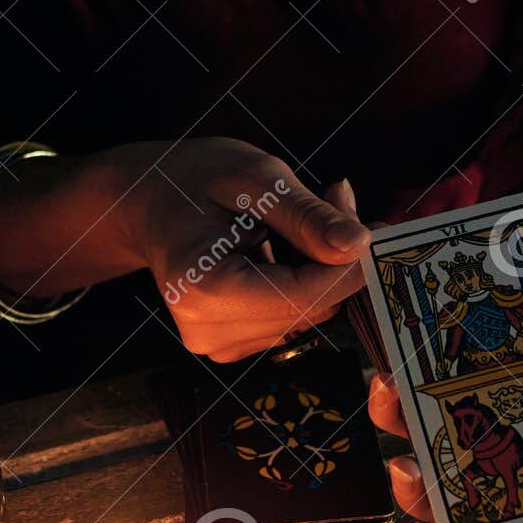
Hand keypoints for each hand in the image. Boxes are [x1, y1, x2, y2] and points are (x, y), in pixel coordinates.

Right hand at [0, 138, 368, 360]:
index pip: (304, 294)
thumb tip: (359, 243)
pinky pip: (293, 318)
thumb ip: (306, 215)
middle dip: (335, 259)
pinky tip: (281, 250)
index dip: (349, 263)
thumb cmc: (194, 180)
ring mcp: (218, 345)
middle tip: (335, 201)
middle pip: (310, 307)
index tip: (374, 225)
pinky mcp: (232, 345)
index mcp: (205, 291)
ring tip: (294, 220)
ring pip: (308, 315)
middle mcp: (208, 331)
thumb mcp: (253, 177)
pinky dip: (302, 283)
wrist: (147, 201)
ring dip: (319, 269)